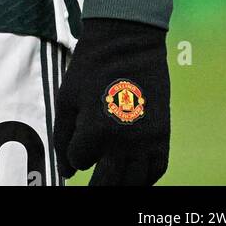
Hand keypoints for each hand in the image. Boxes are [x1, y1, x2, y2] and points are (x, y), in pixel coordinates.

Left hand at [53, 16, 169, 184]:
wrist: (128, 40)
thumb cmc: (92, 65)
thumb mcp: (67, 97)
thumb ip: (62, 136)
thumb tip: (67, 171)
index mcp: (96, 129)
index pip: (80, 160)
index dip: (75, 154)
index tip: (76, 143)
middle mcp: (124, 140)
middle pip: (107, 182)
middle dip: (95, 185)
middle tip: (91, 186)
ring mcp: (147, 139)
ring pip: (133, 182)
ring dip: (120, 185)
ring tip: (110, 182)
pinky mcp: (163, 134)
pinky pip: (156, 170)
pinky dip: (144, 179)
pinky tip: (132, 175)